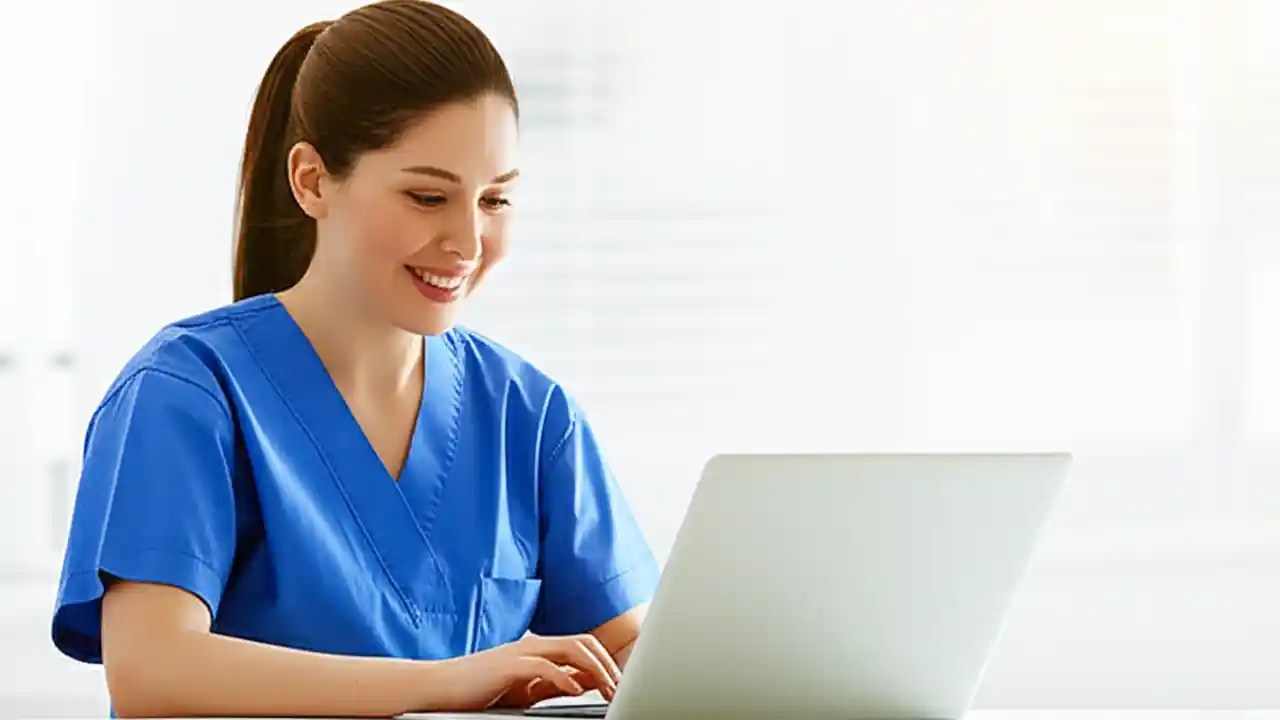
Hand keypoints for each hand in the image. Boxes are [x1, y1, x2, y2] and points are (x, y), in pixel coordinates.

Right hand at [429, 633, 621, 710]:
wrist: (440, 688)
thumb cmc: (481, 690)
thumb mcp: (526, 689)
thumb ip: (554, 684)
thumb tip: (585, 684)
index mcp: (540, 649)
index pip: (584, 646)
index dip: (607, 662)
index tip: (622, 683)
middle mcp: (534, 645)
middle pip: (583, 643)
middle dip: (607, 664)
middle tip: (621, 687)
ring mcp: (521, 653)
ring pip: (569, 649)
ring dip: (594, 668)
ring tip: (608, 688)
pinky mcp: (507, 666)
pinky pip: (541, 666)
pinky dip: (562, 677)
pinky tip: (574, 691)